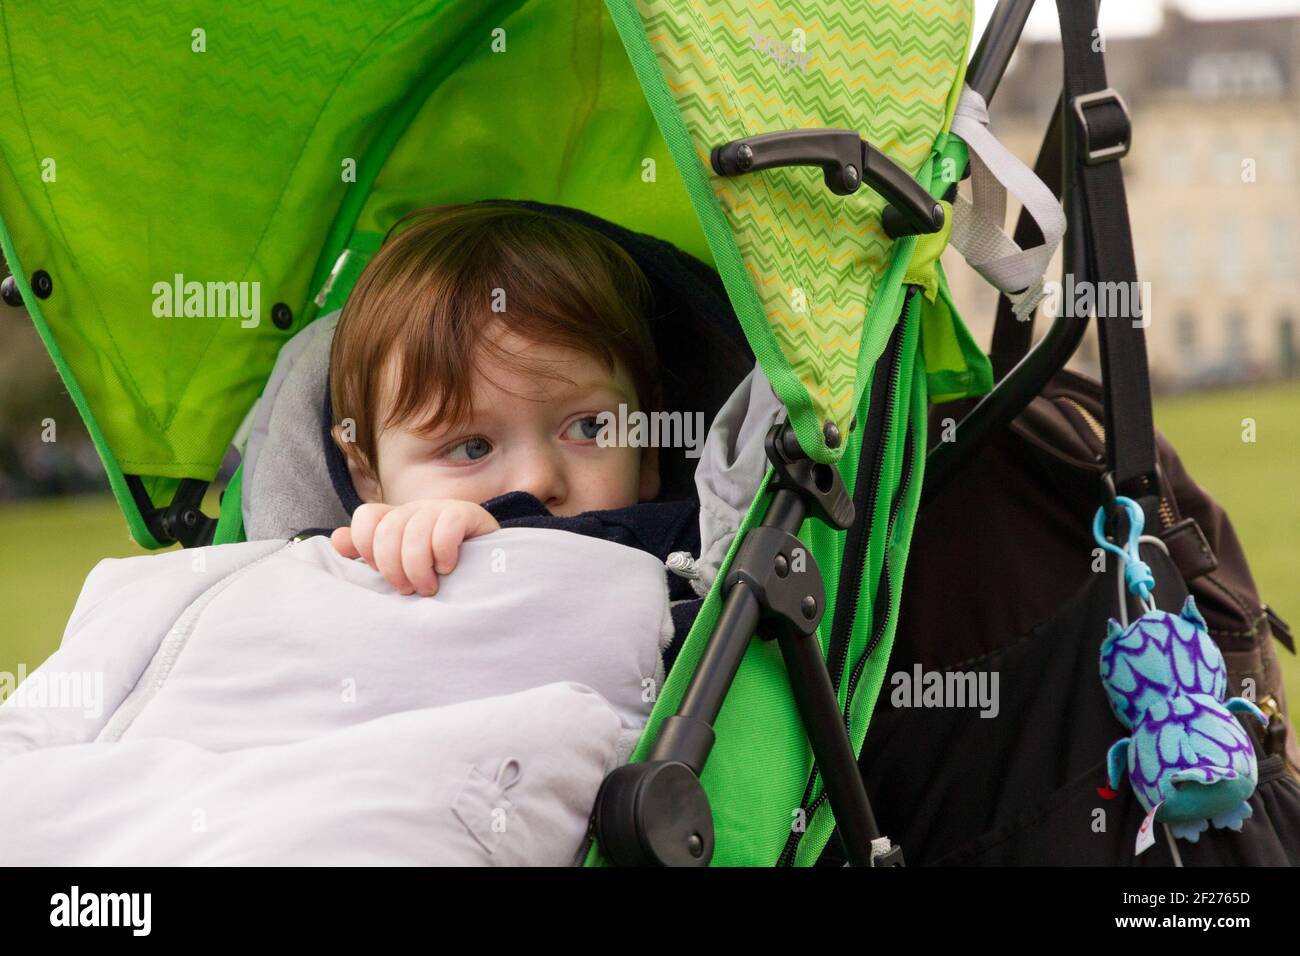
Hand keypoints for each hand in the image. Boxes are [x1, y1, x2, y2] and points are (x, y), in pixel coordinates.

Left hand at [330, 499, 499, 595]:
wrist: (488, 573)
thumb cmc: (436, 575)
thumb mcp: (400, 569)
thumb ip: (368, 555)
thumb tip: (337, 540)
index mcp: (395, 520)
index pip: (366, 517)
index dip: (367, 547)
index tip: (380, 574)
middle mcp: (415, 510)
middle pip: (389, 529)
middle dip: (394, 567)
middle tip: (408, 590)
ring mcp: (441, 509)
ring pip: (416, 531)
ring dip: (419, 567)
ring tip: (429, 588)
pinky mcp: (468, 514)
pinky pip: (446, 526)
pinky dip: (443, 552)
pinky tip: (449, 568)